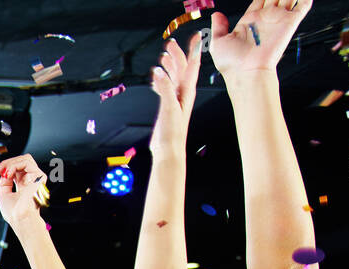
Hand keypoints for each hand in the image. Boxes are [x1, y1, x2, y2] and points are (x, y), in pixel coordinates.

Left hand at [0, 154, 47, 227]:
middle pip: (21, 160)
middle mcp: (31, 180)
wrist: (20, 219)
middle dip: (6, 163)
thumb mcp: (4, 194)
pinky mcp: (39, 176)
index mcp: (23, 184)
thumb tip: (3, 171)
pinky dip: (14, 166)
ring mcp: (36, 177)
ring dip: (10, 163)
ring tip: (4, 173)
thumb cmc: (14, 213)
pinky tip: (8, 174)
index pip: (16, 168)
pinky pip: (26, 162)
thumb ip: (4, 181)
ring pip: (24, 159)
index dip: (5, 167)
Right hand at [150, 34, 201, 156]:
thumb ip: (165, 88)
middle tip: (169, 44)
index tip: (194, 37)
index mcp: (187, 92)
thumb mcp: (169, 107)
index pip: (191, 67)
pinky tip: (155, 79)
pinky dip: (160, 81)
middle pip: (181, 69)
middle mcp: (183, 94)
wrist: (169, 149)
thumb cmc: (172, 132)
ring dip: (169, 67)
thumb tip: (158, 71)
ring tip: (163, 56)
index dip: (193, 51)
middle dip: (176, 55)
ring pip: (173, 78)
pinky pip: (165, 89)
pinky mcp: (167, 107)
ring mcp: (175, 100)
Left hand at [208, 0, 310, 79]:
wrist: (246, 72)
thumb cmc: (232, 63)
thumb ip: (218, 27)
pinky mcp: (289, 23)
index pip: (260, 0)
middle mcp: (265, 19)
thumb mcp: (218, 42)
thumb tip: (216, 14)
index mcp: (249, 22)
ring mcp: (278, 20)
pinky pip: (302, 6)